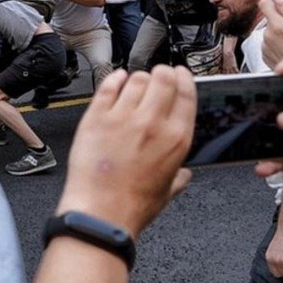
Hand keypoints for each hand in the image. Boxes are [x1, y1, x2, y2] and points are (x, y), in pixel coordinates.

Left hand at [56, 66, 195, 238]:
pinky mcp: (96, 116)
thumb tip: (185, 175)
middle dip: (162, 72)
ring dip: (138, 77)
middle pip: (162, 78)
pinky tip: (117, 78)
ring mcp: (123, 117)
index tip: (180, 74)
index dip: (184, 78)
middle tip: (159, 74)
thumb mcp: (167, 191)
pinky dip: (115, 78)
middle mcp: (152, 122)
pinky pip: (108, 86)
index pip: (186, 93)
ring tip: (136, 82)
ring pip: (136, 79)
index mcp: (176, 138)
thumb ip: (179, 177)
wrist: (101, 211)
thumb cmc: (134, 205)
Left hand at [259, 0, 282, 71]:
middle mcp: (267, 37)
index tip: (280, 5)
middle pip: (269, 20)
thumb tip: (279, 1)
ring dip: (281, 35)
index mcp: (278, 27)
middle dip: (282, 22)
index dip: (272, 2)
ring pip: (270, 32)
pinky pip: (270, 45)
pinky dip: (279, 46)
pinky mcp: (265, 57)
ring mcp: (265, 48)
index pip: (264, 4)